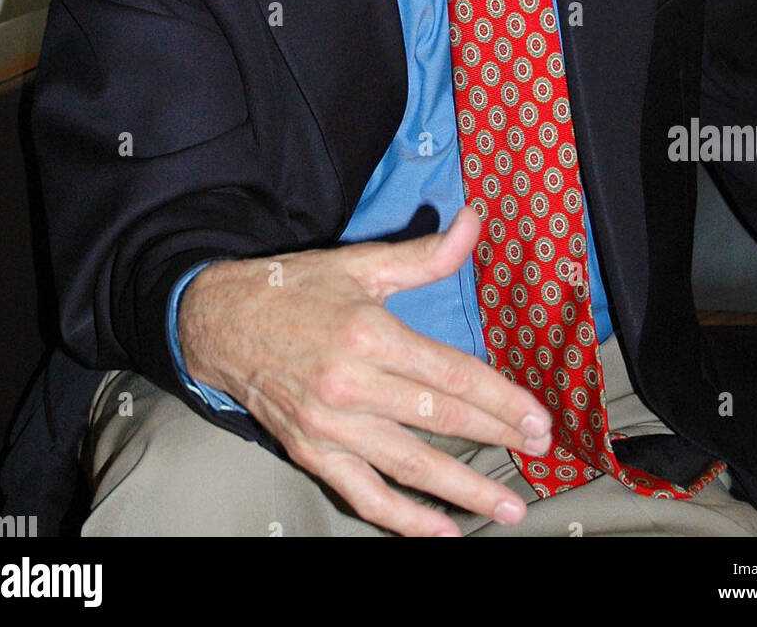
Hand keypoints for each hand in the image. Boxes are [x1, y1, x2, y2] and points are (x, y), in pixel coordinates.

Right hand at [178, 205, 552, 535]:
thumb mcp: (360, 264)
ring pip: (409, 465)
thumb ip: (423, 255)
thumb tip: (472, 224)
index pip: (451, 374)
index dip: (500, 399)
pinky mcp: (311, 453)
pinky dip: (404, 519)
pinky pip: (364, 495)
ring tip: (505, 507)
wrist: (219, 322)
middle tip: (538, 453)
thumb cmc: (294, 290)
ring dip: (462, 490)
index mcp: (368, 334)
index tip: (536, 417)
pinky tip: (441, 532)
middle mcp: (350, 385)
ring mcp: (329, 426)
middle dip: (495, 438)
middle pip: (439, 419)